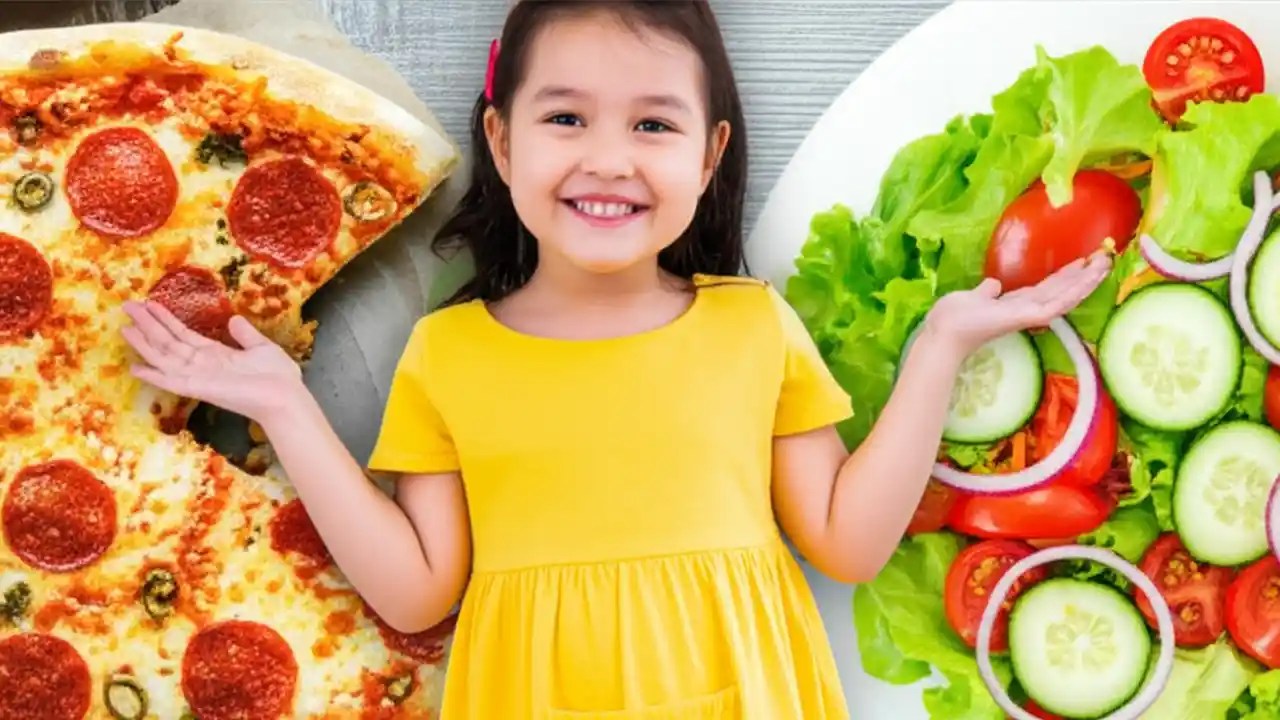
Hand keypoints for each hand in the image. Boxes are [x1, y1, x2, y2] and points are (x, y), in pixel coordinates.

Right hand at [120, 300, 304, 423]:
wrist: (285, 396)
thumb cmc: (278, 375)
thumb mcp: (261, 347)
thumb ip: (245, 335)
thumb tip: (233, 319)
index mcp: (216, 354)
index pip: (183, 334)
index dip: (165, 320)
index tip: (148, 304)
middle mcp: (202, 365)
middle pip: (168, 342)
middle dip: (147, 324)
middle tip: (126, 306)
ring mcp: (198, 377)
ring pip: (165, 357)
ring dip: (145, 343)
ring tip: (125, 327)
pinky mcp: (199, 388)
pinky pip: (172, 380)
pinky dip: (154, 375)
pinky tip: (135, 368)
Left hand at [924, 251, 1111, 358]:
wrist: (944, 333)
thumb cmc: (953, 318)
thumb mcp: (972, 298)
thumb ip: (985, 293)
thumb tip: (993, 285)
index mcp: (1014, 304)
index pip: (1046, 289)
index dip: (1064, 276)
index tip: (1081, 262)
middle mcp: (1025, 310)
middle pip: (1060, 290)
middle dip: (1082, 276)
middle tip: (1104, 259)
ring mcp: (1027, 315)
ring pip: (1065, 296)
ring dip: (1086, 281)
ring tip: (1105, 264)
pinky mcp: (1026, 317)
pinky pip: (1057, 305)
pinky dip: (1075, 292)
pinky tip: (1090, 279)